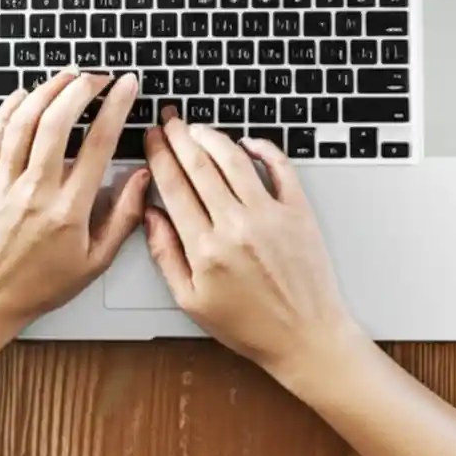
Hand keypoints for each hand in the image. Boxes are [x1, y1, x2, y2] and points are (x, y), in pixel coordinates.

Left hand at [0, 69, 149, 340]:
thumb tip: (142, 180)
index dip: (115, 108)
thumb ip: (123, 218)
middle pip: (57, 121)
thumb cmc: (37, 285)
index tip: (126, 87)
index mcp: (67, 211)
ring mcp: (3, 183)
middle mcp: (34, 191)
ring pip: (24, 120)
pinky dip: (10, 107)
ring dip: (48, 90)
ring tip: (67, 77)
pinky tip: (25, 95)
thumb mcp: (94, 262)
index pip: (97, 145)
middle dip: (81, 88)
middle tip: (97, 76)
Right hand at [142, 107, 362, 378]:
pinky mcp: (298, 212)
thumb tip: (151, 214)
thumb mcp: (191, 300)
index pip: (174, 186)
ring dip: (212, 136)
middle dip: (179, 136)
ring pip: (234, 159)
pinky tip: (247, 141)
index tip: (151, 138)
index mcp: (205, 248)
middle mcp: (236, 225)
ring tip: (197, 127)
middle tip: (168, 120)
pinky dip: (263, 147)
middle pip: (200, 165)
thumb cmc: (249, 325)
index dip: (159, 155)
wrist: (304, 335)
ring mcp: (270, 215)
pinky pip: (280, 167)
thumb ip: (165, 254)